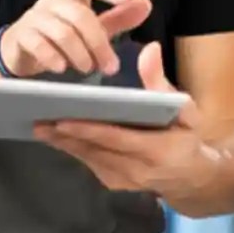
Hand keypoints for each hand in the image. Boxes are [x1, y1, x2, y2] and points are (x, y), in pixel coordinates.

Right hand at [0, 0, 151, 77]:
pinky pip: (38, 44)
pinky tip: (62, 68)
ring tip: (87, 69)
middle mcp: (53, 1)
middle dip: (98, 42)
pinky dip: (53, 57)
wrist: (19, 49)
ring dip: (79, 53)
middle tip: (110, 66)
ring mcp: (36, 17)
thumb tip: (145, 4)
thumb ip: (118, 17)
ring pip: (62, 31)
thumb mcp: (91, 26)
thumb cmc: (60, 35)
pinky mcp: (22, 35)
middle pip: (79, 15)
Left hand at [35, 42, 219, 198]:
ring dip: (63, 143)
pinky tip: (56, 135)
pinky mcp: (114, 183)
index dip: (88, 130)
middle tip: (39, 119)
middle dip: (65, 135)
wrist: (194, 178)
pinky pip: (90, 164)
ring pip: (88, 159)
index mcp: (157, 150)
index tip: (62, 119)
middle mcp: (137, 170)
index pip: (116, 138)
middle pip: (94, 150)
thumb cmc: (189, 137)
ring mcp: (124, 181)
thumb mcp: (186, 109)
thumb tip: (149, 49)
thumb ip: (162, 82)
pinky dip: (73, 149)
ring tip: (40, 125)